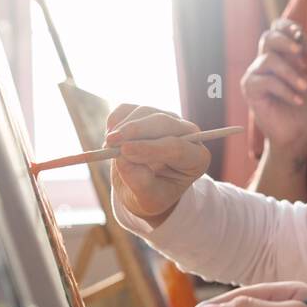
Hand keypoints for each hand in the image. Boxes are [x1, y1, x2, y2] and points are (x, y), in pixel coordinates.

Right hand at [105, 103, 211, 223]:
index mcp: (196, 158)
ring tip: (109, 148)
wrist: (145, 187)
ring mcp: (168, 120)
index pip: (177, 147)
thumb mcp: (149, 199)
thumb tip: (123, 159)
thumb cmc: (153, 195)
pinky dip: (115, 119)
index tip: (124, 151)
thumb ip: (141, 183)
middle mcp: (187, 134)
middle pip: (163, 122)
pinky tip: (109, 138)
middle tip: (111, 142)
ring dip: (123, 127)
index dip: (150, 148)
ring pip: (145, 111)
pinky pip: (129, 108)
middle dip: (135, 130)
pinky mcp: (148, 113)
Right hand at [240, 20, 306, 159]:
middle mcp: (266, 61)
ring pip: (269, 58)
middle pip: (268, 37)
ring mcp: (256, 74)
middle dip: (285, 42)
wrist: (300, 131)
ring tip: (304, 89)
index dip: (286, 27)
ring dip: (291, 73)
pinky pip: (266, 80)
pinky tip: (296, 100)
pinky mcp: (250, 89)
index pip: (277, 29)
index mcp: (282, 55)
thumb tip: (302, 36)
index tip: (299, 35)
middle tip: (300, 52)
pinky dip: (284, 90)